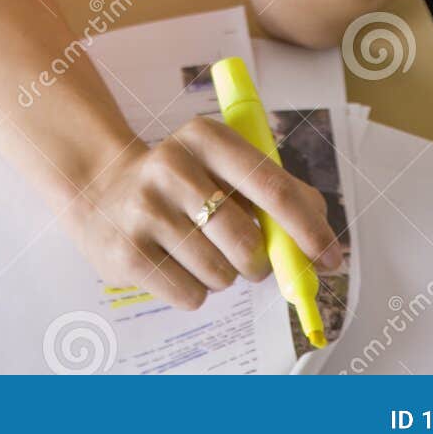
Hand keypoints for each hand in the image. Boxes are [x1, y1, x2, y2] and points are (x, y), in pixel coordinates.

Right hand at [60, 114, 343, 311]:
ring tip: (199, 251)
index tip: (330, 257)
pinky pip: (190, 296)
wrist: (102, 190)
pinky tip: (174, 264)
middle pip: (246, 240)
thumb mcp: (225, 167)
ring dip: (223, 276)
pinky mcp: (125, 253)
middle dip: (258, 263)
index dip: (306, 227)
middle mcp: (171, 165)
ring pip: (219, 275)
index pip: (270, 185)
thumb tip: (324, 242)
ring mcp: (143, 209)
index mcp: (206, 137)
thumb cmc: (185, 184)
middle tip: (248, 258)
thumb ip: (278, 193)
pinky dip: (195, 292)